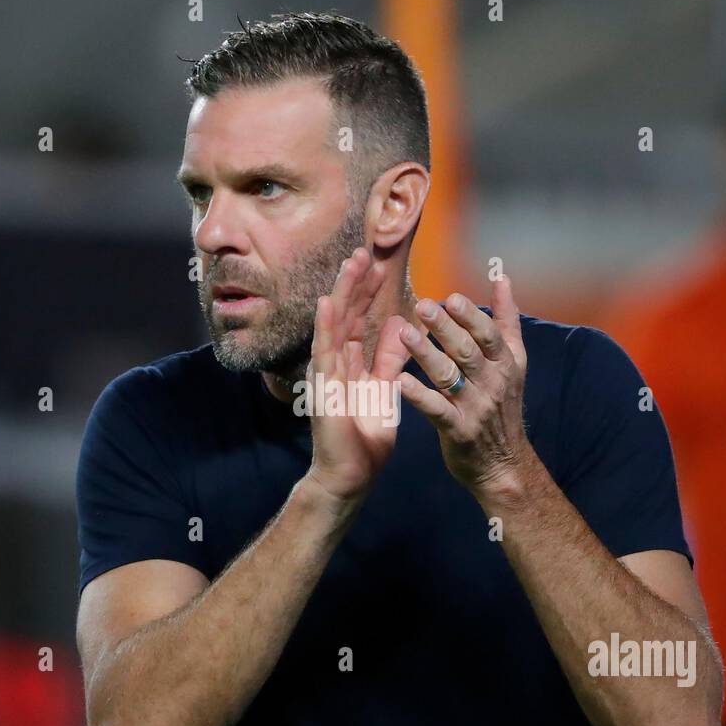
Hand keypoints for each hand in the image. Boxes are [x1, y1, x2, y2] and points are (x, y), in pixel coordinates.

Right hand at [304, 247, 409, 502]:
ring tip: (350, 263)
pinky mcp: (323, 389)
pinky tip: (328, 303)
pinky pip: (323, 352)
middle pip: (345, 315)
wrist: (350, 475)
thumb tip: (402, 326)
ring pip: (333, 325)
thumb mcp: (385, 390)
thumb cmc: (364, 439)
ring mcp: (326, 374)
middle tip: (365, 251)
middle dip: (355, 283)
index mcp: (351, 364)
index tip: (379, 265)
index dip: (368, 293)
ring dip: (341, 293)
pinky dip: (325, 327)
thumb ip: (390, 359)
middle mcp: (335, 363)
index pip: (358, 319)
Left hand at [394, 277, 534, 497]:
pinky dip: (419, 395)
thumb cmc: (501, 407)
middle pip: (467, 351)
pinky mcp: (458, 431)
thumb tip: (502, 278)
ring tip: (405, 333)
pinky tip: (400, 381)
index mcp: (505, 364)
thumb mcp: (513, 363)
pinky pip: (436, 410)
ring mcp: (475, 408)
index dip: (472, 316)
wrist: (504, 464)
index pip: (490, 335)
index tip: (451, 298)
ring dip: (427, 354)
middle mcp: (492, 383)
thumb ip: (507, 320)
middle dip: (446, 328)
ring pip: (449, 376)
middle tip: (423, 306)